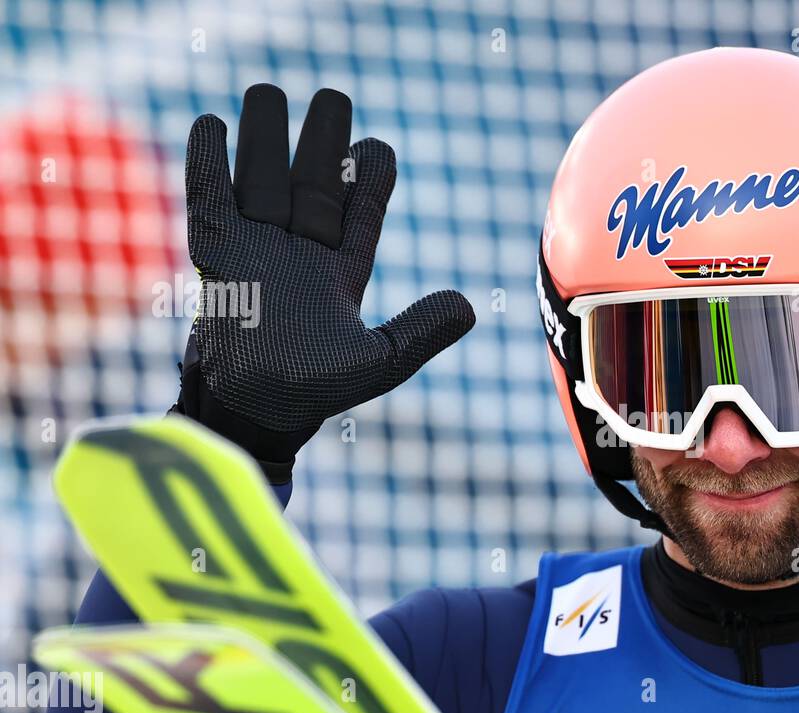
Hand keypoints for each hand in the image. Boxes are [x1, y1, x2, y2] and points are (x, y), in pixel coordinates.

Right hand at [173, 84, 474, 481]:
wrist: (249, 414)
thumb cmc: (312, 395)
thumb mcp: (379, 363)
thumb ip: (420, 332)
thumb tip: (470, 307)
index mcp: (341, 272)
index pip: (361, 213)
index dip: (372, 178)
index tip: (378, 147)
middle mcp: (301, 254)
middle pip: (314, 183)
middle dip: (324, 142)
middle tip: (333, 97)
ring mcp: (258, 252)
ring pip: (263, 181)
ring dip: (265, 139)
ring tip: (267, 92)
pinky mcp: (216, 259)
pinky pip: (210, 202)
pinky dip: (208, 165)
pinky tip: (210, 124)